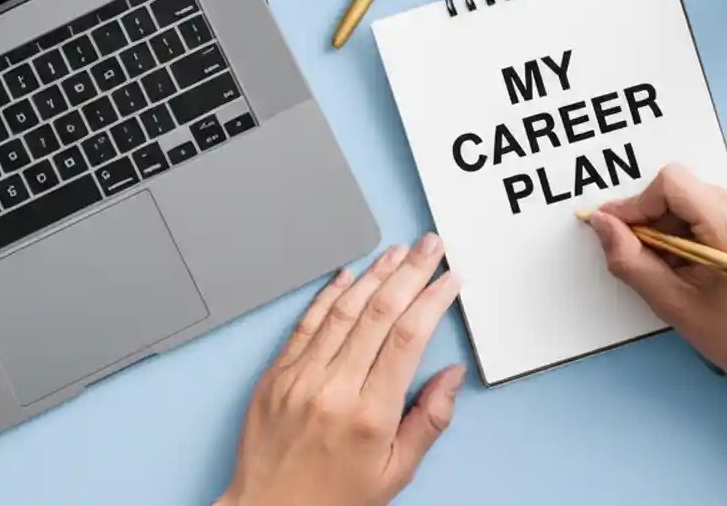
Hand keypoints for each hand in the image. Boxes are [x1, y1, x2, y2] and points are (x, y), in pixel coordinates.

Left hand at [217, 234, 463, 505]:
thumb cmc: (332, 499)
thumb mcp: (396, 471)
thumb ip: (429, 420)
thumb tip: (451, 376)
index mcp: (369, 414)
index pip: (408, 338)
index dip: (432, 300)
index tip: (450, 279)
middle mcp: (333, 388)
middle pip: (379, 312)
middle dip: (411, 271)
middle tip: (430, 246)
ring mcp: (300, 378)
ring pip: (343, 309)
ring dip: (374, 274)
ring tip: (398, 252)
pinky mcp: (275, 375)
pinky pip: (306, 323)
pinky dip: (329, 295)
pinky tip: (348, 275)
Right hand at [588, 165, 726, 450]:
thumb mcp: (673, 303)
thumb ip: (630, 259)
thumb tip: (602, 223)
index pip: (672, 183)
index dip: (638, 204)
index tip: (617, 228)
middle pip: (685, 192)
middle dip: (658, 222)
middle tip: (651, 261)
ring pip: (701, 199)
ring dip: (679, 227)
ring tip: (680, 268)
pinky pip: (722, 207)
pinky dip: (702, 229)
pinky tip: (703, 263)